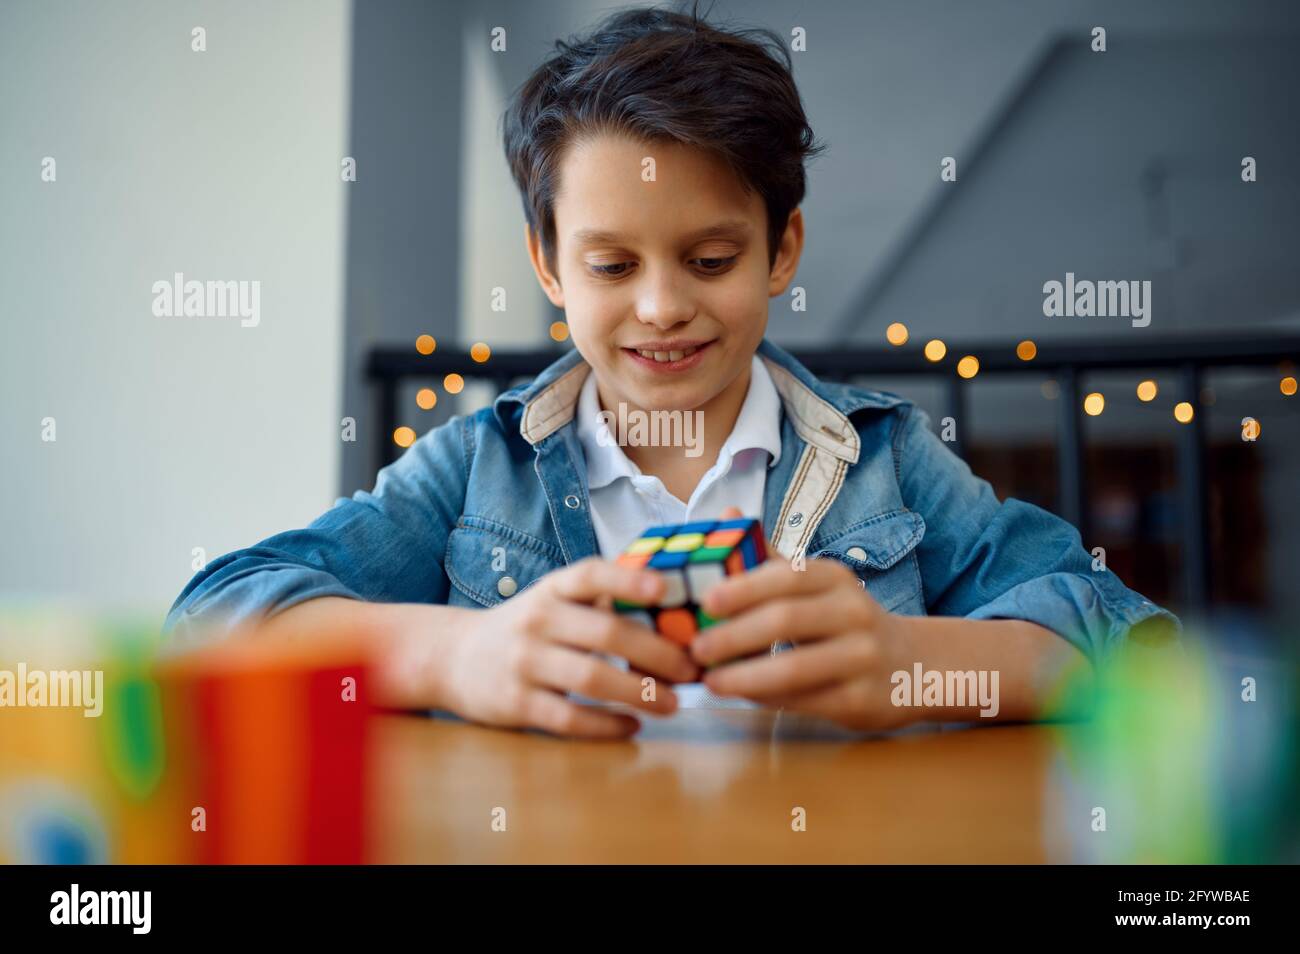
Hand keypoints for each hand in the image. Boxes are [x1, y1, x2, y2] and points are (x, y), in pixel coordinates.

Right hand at [441, 558, 700, 738]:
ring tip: (672, 704)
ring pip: (592, 679)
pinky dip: (606, 725)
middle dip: (657, 653)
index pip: (590, 575)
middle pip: (606, 634)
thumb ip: (600, 602)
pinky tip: (631, 726)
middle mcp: (537, 620)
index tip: (663, 588)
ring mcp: (524, 662)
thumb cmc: (526, 628)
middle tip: (691, 670)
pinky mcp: (516, 703)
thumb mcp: (553, 601)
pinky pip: (569, 718)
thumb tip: (673, 612)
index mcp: (552, 589)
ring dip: (640, 693)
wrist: (453, 657)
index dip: (627, 580)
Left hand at [690, 555, 911, 730]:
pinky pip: (804, 702)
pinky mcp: (861, 701)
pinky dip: (767, 699)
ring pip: (794, 668)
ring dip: (744, 676)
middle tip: (696, 648)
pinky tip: (742, 697)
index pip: (787, 575)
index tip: (705, 600)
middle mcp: (854, 613)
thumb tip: (727, 514)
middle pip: (786, 620)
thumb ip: (769, 559)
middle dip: (733, 635)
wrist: (914, 665)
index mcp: (836, 579)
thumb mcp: (818, 585)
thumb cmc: (845, 621)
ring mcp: (862, 658)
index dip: (744, 587)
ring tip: (710, 682)